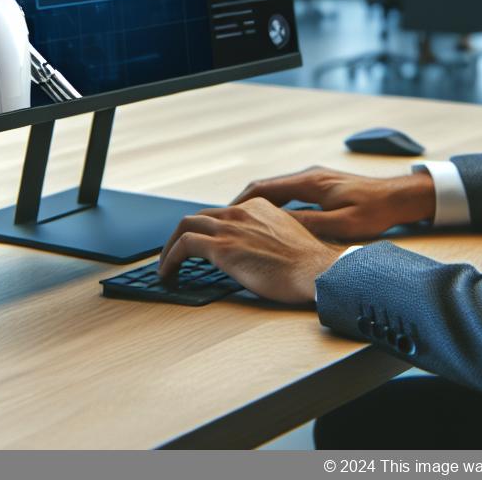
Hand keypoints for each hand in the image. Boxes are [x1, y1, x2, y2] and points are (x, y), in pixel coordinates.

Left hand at [158, 197, 340, 302]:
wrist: (315, 271)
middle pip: (200, 215)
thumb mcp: (286, 238)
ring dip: (170, 246)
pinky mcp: (222, 247)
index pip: (222, 213)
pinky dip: (170, 258)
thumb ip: (266, 236)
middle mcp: (242, 211)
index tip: (201, 245)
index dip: (207, 229)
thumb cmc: (306, 264)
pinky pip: (184, 246)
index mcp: (259, 207)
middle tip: (176, 253)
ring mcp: (231, 227)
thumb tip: (253, 252)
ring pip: (186, 225)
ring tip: (166, 265)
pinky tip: (168, 273)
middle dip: (183, 234)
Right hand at [232, 166, 435, 240]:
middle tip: (224, 223)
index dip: (240, 203)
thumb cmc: (373, 211)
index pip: (264, 189)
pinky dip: (273, 206)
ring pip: (276, 190)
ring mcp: (315, 179)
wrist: (397, 197)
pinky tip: (270, 222)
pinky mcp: (321, 186)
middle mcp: (309, 176)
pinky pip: (288, 193)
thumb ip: (310, 224)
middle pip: (265, 187)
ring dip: (257, 205)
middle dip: (242, 204)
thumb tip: (278, 227)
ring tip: (241, 225)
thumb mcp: (342, 223)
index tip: (223, 217)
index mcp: (310, 183)